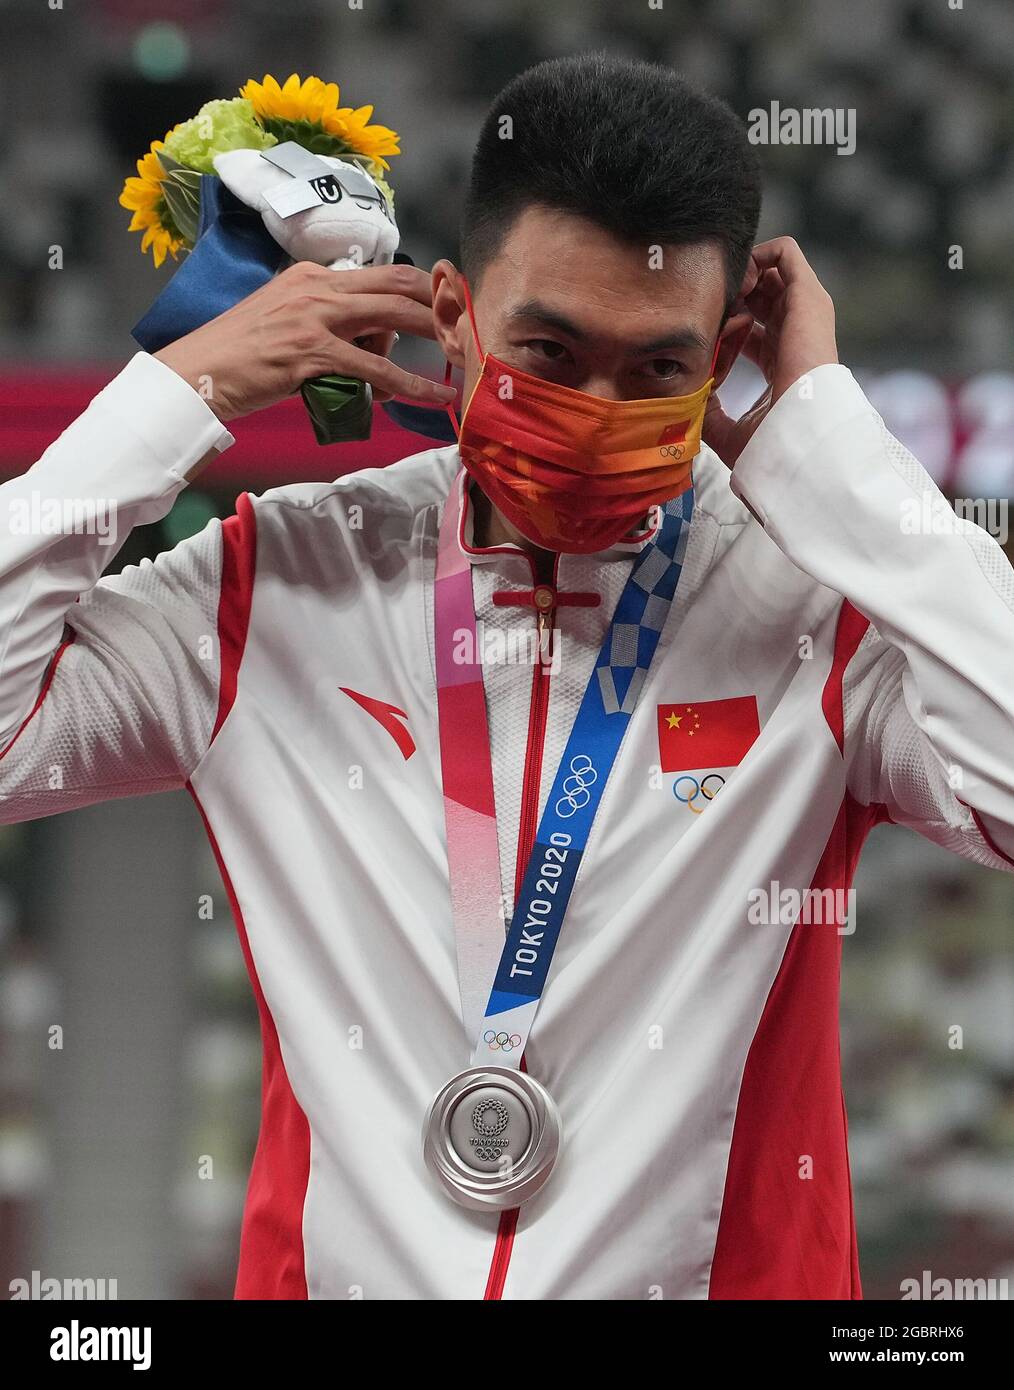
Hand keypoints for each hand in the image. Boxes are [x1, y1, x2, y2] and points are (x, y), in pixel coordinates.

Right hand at [153, 261, 456, 422]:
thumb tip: (372, 347)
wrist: (196, 373)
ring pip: (393, 320)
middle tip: (470, 323)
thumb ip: (329, 324)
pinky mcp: (311, 354)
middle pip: (398, 287)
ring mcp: (314, 318)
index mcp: (313, 275)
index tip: (451, 303)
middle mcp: (317, 287)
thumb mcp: (287, 322)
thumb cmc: (240, 356)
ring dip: (435, 337)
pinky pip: (376, 370)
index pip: (383, 273)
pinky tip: (436, 394)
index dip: (424, 286)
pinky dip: (412, 384)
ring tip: (463, 355)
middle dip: (441, 303)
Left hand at [703, 237, 837, 466]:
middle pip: (760, 296)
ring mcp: (804, 313)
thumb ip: (709, 413)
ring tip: (721, 292)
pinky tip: (736, 282)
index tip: (700, 333)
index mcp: (781, 364)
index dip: (723, 324)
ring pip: (771, 270)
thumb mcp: (728, 431)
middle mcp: (795, 335)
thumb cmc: (769, 441)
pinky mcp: (809, 295)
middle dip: (730, 293)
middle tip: (707, 308)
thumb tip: (688, 399)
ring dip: (740, 271)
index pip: (751, 331)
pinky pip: (785, 253)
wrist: (799, 432)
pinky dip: (756, 255)